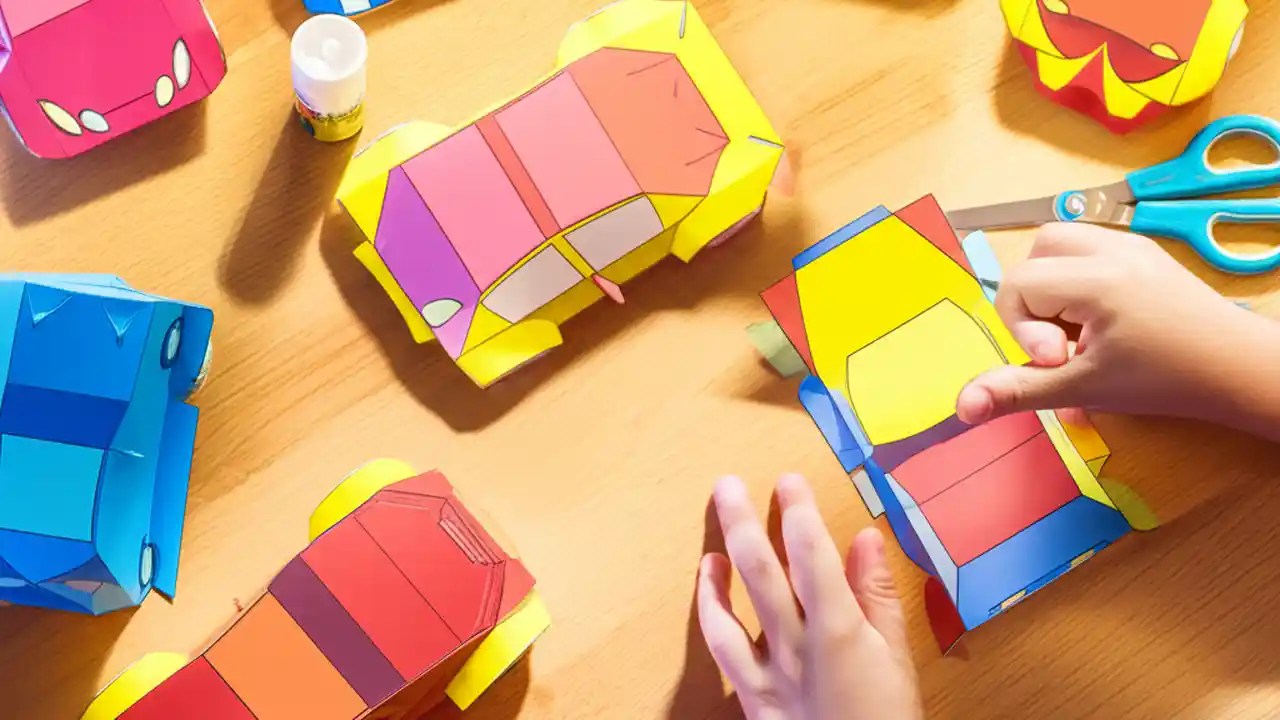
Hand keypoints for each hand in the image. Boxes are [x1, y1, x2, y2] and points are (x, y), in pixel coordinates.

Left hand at [697, 475, 922, 719]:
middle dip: (743, 522)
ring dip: (720, 563)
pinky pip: (721, 648)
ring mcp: (767, 672)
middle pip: (762, 571)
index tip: (788, 480)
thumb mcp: (897, 658)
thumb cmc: (887, 719)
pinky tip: (708, 587)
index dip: (798, 513)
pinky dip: (710, 611)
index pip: (812, 556)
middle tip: (726, 485)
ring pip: (733, 607)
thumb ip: (878, 596)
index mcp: (838, 631)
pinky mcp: (751, 695)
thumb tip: (864, 539)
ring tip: (712, 532)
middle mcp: (795, 646)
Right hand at [957, 223, 1279, 434]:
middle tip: (1059, 339)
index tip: (1055, 360)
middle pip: (1037, 250)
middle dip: (1033, 298)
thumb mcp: (1083, 389)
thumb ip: (1017, 391)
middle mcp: (1113, 248)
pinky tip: (1097, 317)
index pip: (1018, 284)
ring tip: (1075, 326)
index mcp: (1098, 280)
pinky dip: (1078, 277)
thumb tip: (962, 406)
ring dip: (1053, 284)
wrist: (1238, 369)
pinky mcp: (1143, 251)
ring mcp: (1132, 244)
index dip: (1021, 328)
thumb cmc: (1164, 381)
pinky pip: (1089, 247)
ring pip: (1061, 242)